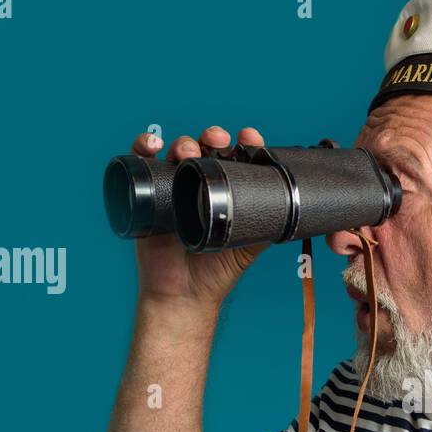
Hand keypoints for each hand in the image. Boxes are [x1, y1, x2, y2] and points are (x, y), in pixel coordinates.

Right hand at [129, 125, 269, 306]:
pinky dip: (142, 146)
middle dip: (213, 137)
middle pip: (205, 148)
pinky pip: (141, 163)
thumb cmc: (216, 270)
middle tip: (217, 140)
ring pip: (177, 151)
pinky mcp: (147, 194)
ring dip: (184, 142)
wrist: (184, 294)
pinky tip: (152, 146)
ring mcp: (173, 187)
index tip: (250, 138)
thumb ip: (268, 223)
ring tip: (188, 150)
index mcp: (225, 192)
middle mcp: (199, 185)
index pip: (234, 158)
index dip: (243, 144)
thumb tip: (290, 205)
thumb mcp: (249, 243)